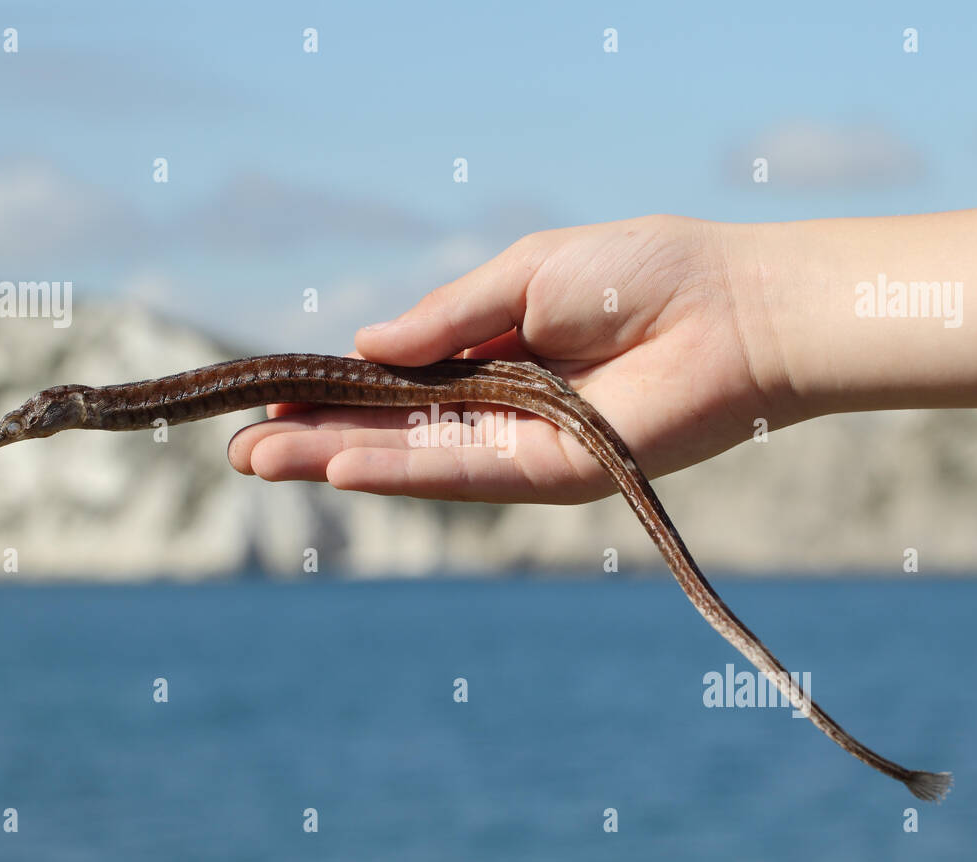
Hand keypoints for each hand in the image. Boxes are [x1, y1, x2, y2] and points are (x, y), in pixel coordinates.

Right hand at [226, 215, 797, 502]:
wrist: (732, 310)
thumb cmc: (640, 273)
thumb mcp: (521, 276)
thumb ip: (445, 318)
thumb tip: (364, 346)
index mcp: (491, 351)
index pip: (397, 380)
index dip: (336, 388)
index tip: (275, 393)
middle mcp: (498, 406)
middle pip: (394, 428)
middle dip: (319, 435)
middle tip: (245, 446)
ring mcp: (521, 445)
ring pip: (416, 457)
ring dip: (338, 458)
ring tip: (263, 458)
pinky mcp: (552, 473)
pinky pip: (464, 472)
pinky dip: (402, 469)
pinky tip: (340, 464)